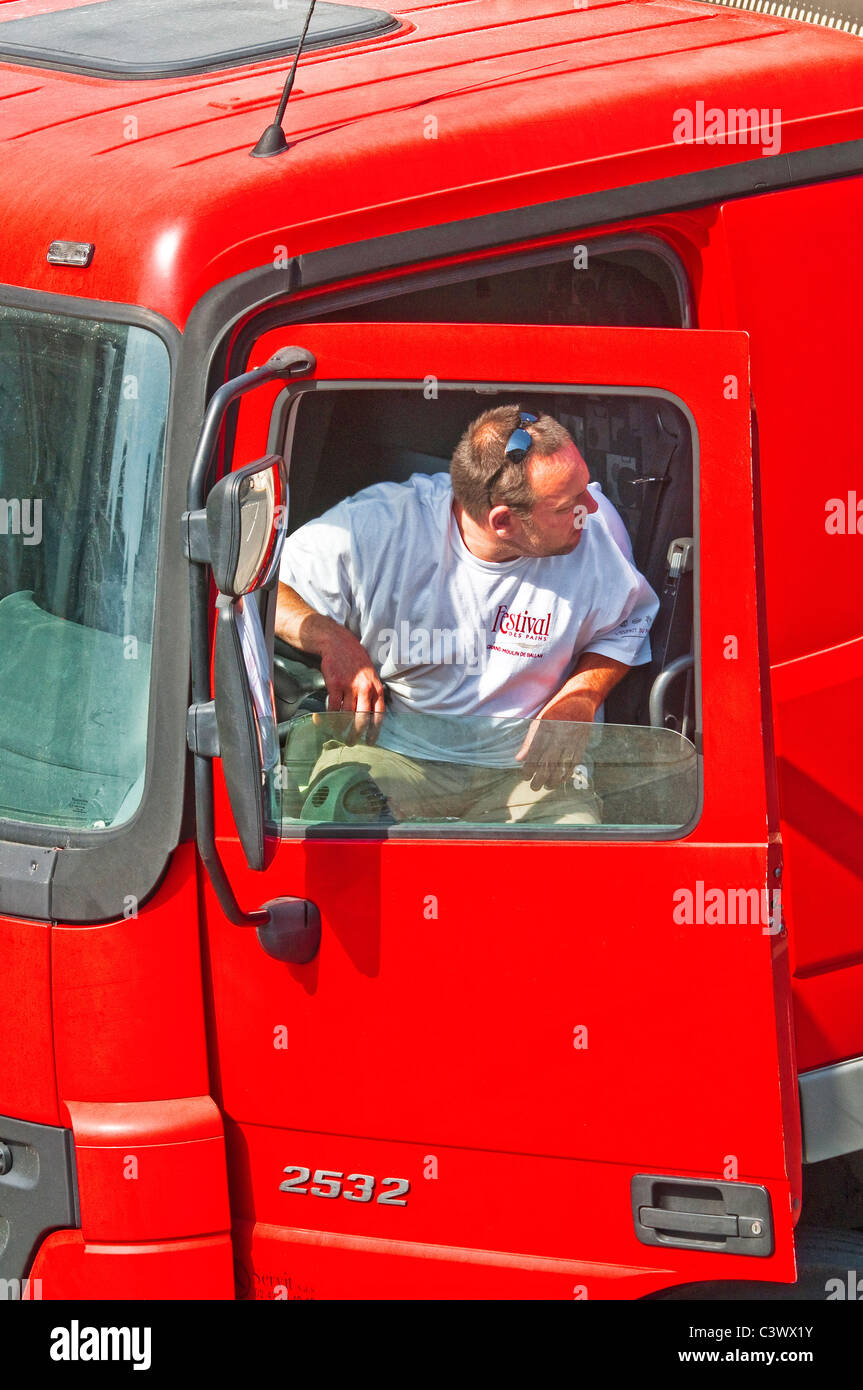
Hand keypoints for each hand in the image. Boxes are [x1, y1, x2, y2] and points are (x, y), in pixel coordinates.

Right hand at [315, 629, 385, 744]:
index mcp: (376, 687)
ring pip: (347, 715)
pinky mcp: (335, 684)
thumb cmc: (355, 660)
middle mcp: (365, 688)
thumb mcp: (370, 674)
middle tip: (353, 743)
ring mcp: (349, 686)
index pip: (378, 713)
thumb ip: (372, 692)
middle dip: (357, 734)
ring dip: (342, 728)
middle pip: (362, 718)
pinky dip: (330, 716)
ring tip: (340, 736)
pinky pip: (333, 707)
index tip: (371, 740)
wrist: (338, 643)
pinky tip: (328, 721)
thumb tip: (372, 714)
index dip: (374, 730)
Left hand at [515, 693, 595, 790]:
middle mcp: (557, 737)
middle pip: (546, 764)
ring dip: (553, 780)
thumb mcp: (538, 722)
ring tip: (546, 786)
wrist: (578, 700)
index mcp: (544, 730)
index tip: (525, 777)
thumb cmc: (555, 712)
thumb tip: (518, 759)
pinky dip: (566, 774)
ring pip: (561, 766)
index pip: (533, 755)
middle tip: (534, 787)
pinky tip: (560, 780)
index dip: (528, 769)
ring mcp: (571, 741)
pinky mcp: (581, 744)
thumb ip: (529, 742)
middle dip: (539, 779)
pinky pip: (573, 764)